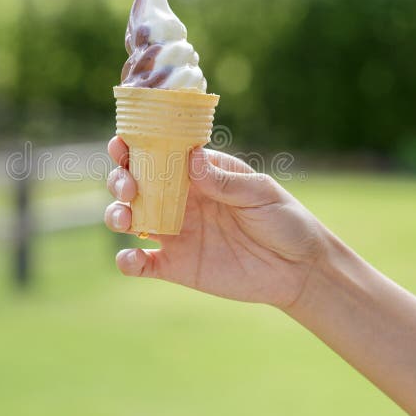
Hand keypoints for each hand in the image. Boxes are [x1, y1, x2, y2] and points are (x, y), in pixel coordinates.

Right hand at [104, 136, 329, 309]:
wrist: (299, 269)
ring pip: (130, 219)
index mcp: (198, 173)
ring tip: (124, 219)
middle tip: (130, 188)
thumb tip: (191, 158)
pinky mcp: (176, 266)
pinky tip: (131, 259)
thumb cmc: (284, 220)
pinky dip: (128, 261)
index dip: (134, 147)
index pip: (159, 153)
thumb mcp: (259, 193)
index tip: (121, 145)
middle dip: (120, 180)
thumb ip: (224, 181)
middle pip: (135, 184)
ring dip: (117, 215)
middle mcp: (180, 199)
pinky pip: (142, 263)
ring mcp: (175, 233)